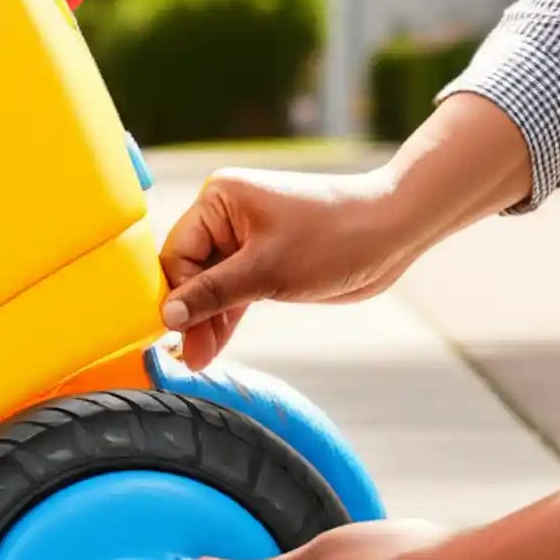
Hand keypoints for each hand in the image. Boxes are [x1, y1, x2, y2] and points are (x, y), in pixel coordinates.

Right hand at [160, 167, 410, 370]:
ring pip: (210, 287)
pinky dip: (225, 318)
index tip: (173, 333)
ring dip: (206, 322)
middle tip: (189, 355)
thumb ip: (213, 294)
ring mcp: (245, 241)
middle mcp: (226, 216)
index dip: (174, 294)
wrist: (391, 233)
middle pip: (190, 271)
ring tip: (199, 360)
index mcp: (219, 199)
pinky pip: (232, 293)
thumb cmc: (333, 237)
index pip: (177, 252)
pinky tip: (213, 347)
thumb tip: (167, 315)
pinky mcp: (264, 264)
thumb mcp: (266, 270)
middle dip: (190, 313)